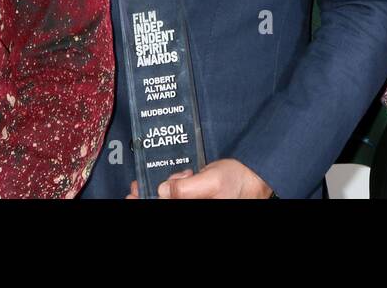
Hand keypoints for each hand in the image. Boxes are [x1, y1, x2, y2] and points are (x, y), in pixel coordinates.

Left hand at [126, 159, 272, 198]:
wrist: (255, 180)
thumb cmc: (237, 183)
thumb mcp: (210, 182)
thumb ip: (185, 189)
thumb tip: (163, 190)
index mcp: (192, 209)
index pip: (161, 207)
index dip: (143, 202)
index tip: (132, 194)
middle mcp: (191, 207)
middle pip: (162, 203)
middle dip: (152, 193)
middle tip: (141, 184)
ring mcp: (193, 203)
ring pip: (168, 198)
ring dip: (166, 188)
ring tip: (182, 176)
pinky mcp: (195, 199)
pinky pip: (178, 195)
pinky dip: (175, 186)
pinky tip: (184, 177)